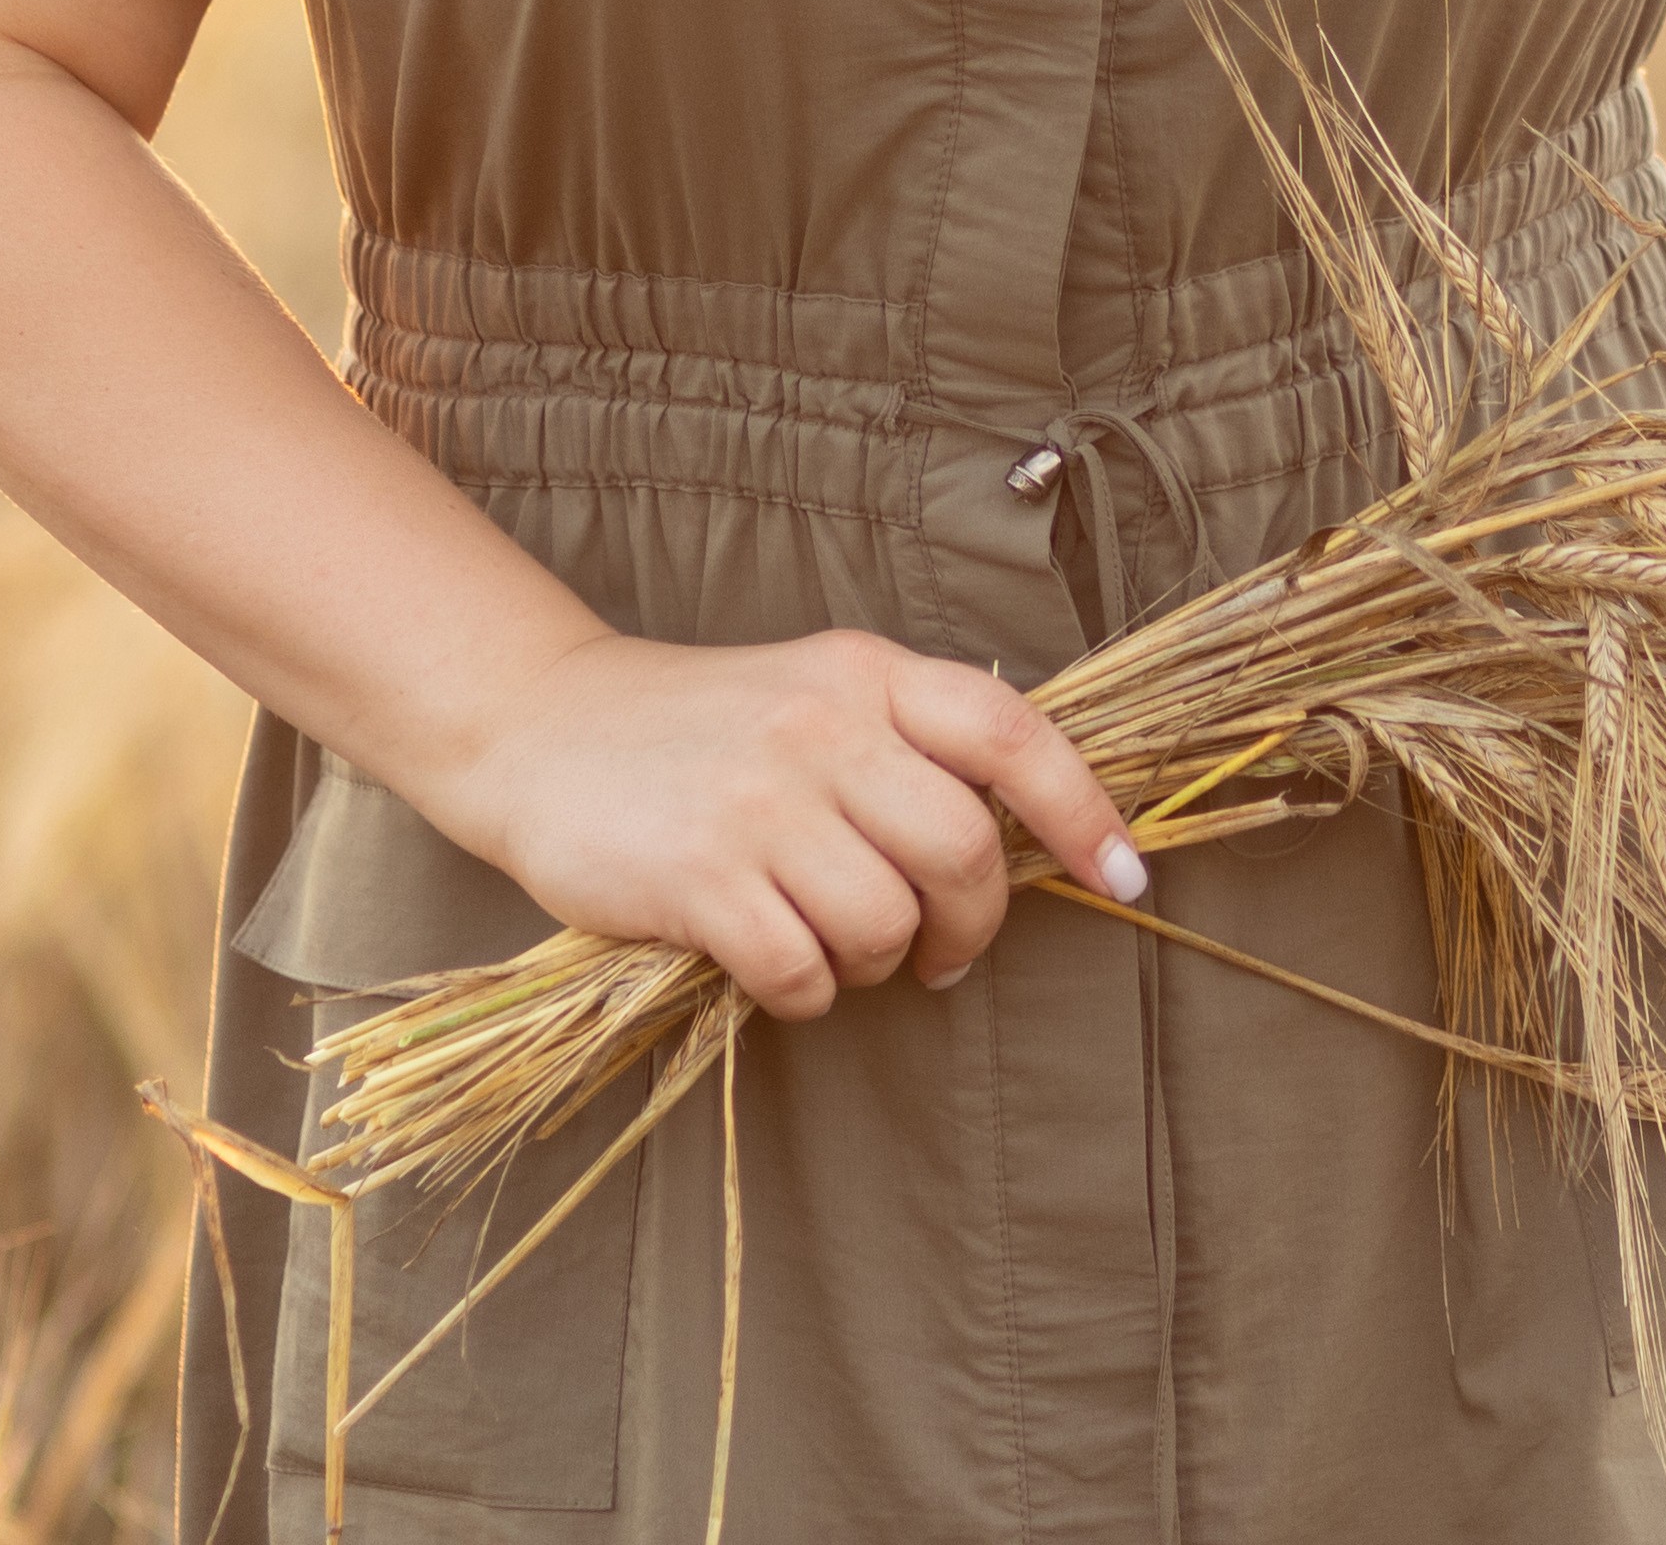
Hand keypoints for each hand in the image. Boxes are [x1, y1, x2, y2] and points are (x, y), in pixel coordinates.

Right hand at [416, 627, 1142, 1020]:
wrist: (539, 726)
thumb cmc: (701, 730)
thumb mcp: (814, 693)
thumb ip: (907, 744)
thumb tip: (1024, 839)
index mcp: (867, 674)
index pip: (1011, 735)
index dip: (1085, 811)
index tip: (1126, 877)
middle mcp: (824, 726)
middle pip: (963, 850)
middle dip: (972, 926)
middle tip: (943, 954)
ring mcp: (761, 800)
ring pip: (886, 923)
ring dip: (875, 963)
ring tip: (832, 944)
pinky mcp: (700, 875)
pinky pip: (803, 971)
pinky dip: (805, 991)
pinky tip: (775, 966)